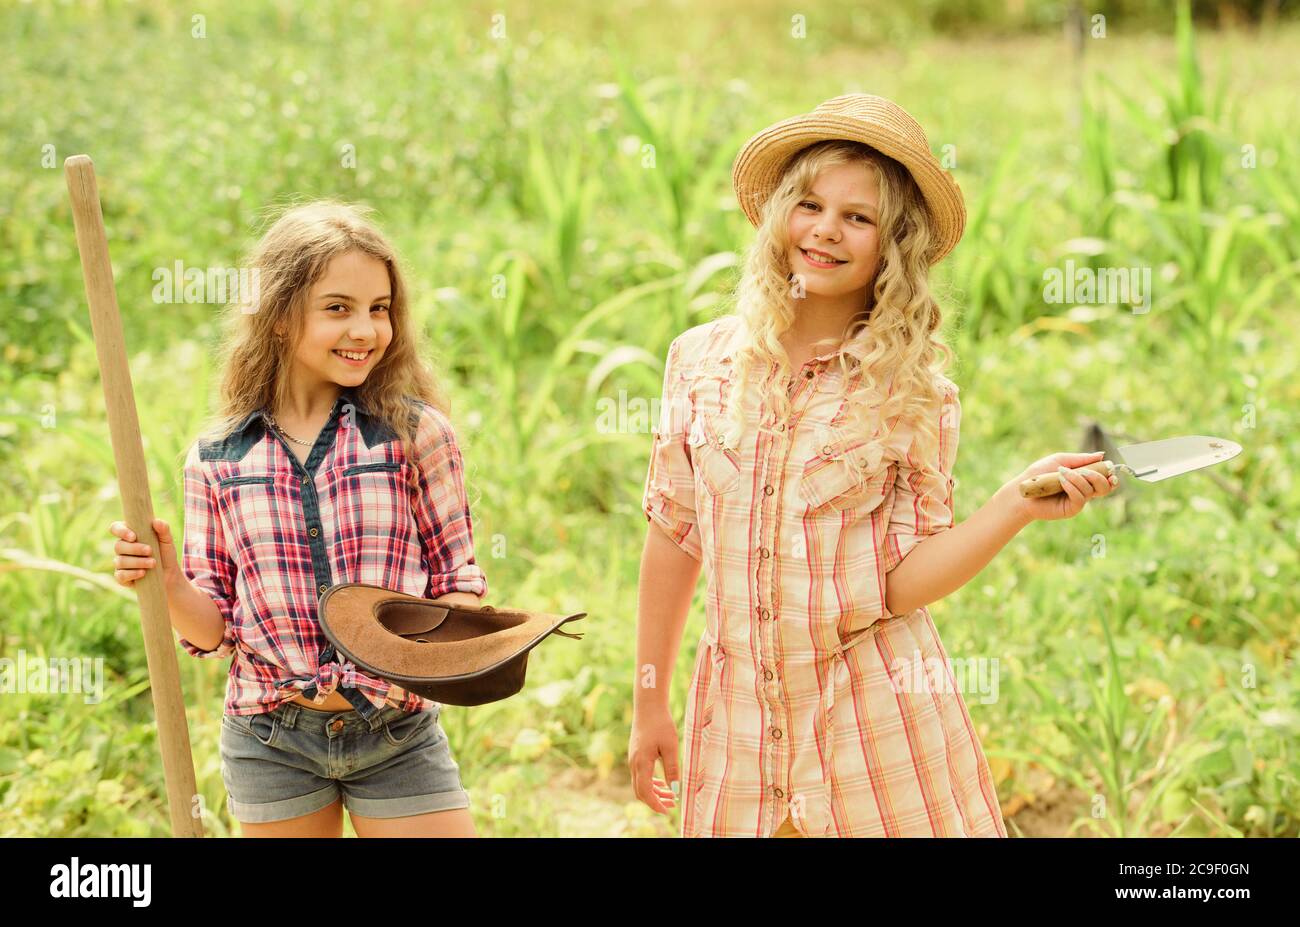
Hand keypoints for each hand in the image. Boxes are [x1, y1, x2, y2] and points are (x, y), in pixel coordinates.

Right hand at [110, 518, 182, 588]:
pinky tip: (143, 573)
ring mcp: (120, 563)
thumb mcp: (167, 541)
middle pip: (118, 546)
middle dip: (135, 549)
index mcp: (129, 535)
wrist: (170, 574)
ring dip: (137, 562)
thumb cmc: (165, 554)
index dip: (121, 531)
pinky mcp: (122, 577)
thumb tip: (156, 521)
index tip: (133, 537)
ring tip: (153, 563)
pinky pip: (120, 576)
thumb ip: (163, 529)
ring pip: (119, 561)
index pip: (116, 528)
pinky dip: (132, 574)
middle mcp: (122, 548)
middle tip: (150, 551)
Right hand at [628, 704, 679, 814]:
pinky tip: (663, 784)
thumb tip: (676, 789)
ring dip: (655, 793)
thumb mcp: (670, 747)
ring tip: (671, 797)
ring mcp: (633, 760)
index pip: (645, 792)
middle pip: (641, 792)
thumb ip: (672, 769)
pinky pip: (641, 776)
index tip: (668, 811)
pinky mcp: (636, 756)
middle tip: (673, 805)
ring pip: (640, 784)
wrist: (648, 707)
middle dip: (656, 802)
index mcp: (641, 763)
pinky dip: (651, 783)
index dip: (656, 804)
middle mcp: (634, 763)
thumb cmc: (661, 724)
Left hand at [1003, 450, 1118, 521]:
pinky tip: (1061, 481)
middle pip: (1104, 487)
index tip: (1111, 470)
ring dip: (1079, 478)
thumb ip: (1081, 459)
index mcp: (1082, 478)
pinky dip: (1073, 487)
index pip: (1104, 479)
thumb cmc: (1039, 474)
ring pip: (1092, 490)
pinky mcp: (1071, 509)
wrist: (1023, 490)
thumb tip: (1102, 454)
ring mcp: (1077, 500)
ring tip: (1062, 474)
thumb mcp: (1060, 460)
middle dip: (1099, 477)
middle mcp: (1083, 490)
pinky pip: (1081, 498)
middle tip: (1087, 471)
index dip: (1111, 476)